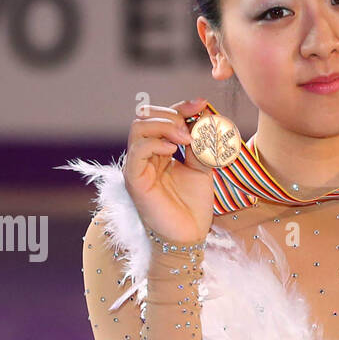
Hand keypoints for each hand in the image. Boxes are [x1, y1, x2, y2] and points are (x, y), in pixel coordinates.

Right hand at [123, 98, 221, 245]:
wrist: (189, 234)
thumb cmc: (193, 204)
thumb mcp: (201, 165)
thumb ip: (200, 143)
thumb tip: (204, 115)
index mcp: (158, 150)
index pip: (161, 117)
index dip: (181, 106)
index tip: (202, 104)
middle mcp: (144, 155)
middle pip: (145, 116)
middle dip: (171, 114)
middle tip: (193, 128)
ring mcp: (137, 167)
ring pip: (138, 128)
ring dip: (165, 125)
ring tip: (186, 138)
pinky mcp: (134, 180)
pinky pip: (137, 151)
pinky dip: (155, 142)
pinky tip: (173, 150)